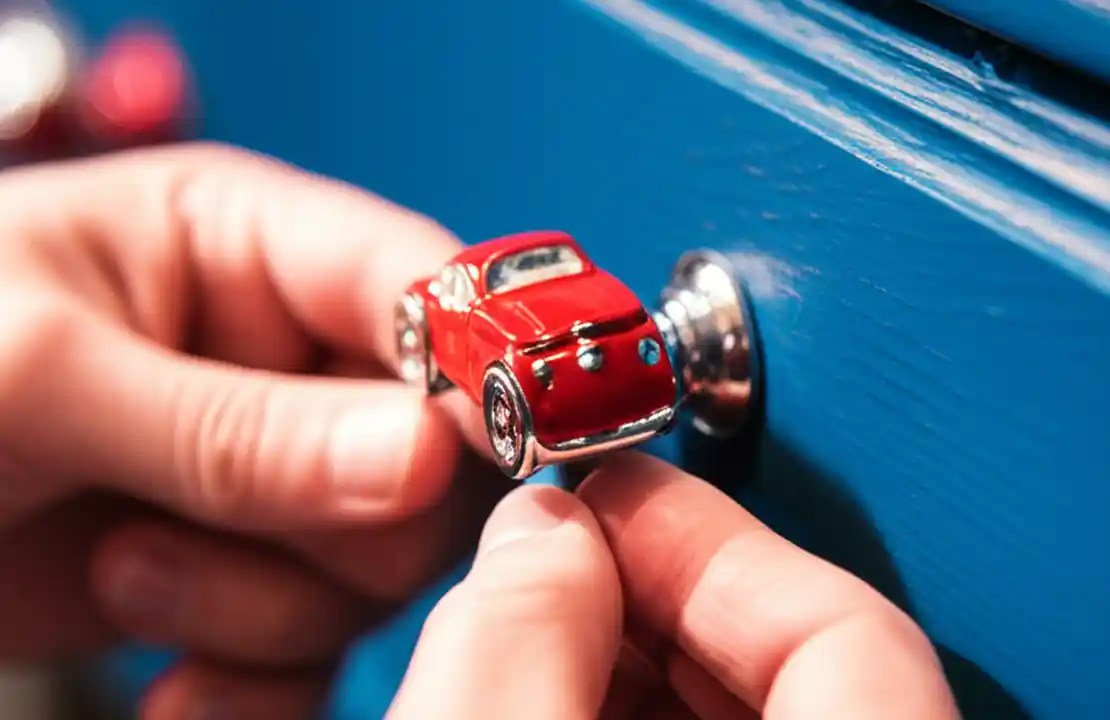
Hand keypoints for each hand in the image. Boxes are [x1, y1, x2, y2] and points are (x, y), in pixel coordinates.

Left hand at [0, 144, 510, 716]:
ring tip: (127, 566)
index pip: (425, 289)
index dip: (485, 367)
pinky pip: (324, 643)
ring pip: (382, 561)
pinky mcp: (243, 573)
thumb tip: (423, 457)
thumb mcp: (41, 378)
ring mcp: (271, 474)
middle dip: (338, 516)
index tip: (512, 449)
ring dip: (262, 600)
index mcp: (245, 247)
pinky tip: (178, 677)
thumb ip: (235, 424)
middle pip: (433, 451)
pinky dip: (260, 679)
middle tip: (213, 520)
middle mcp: (283, 359)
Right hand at [387, 453, 958, 718]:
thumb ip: (511, 646)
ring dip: (642, 661)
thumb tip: (541, 533)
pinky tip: (567, 706)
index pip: (845, 627)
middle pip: (808, 661)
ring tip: (541, 640)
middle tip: (559, 559)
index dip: (708, 536)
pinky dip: (644, 718)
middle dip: (660, 591)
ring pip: (763, 713)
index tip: (607, 497)